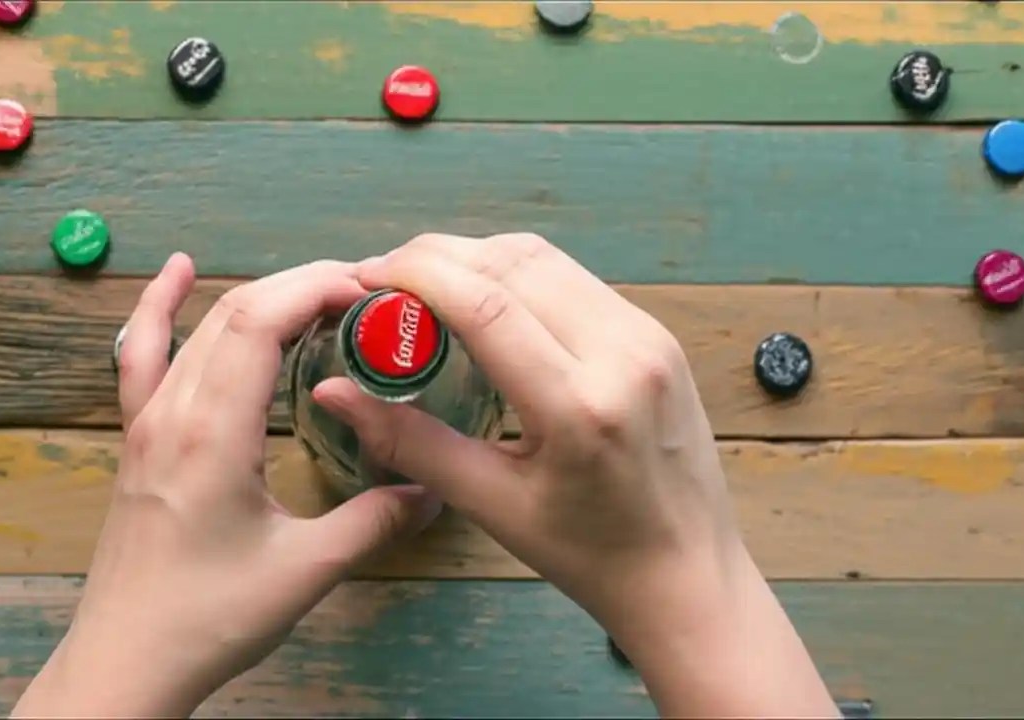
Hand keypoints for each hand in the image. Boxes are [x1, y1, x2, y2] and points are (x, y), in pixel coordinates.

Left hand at [12, 254, 441, 717]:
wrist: (127, 662)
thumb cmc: (208, 618)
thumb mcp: (306, 571)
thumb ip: (374, 522)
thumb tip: (432, 489)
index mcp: (212, 433)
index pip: (259, 321)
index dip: (315, 287)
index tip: (370, 289)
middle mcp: (173, 412)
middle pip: (234, 312)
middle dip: (301, 285)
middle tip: (364, 293)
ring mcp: (147, 422)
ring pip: (199, 327)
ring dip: (257, 297)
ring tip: (313, 291)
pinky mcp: (138, 439)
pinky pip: (141, 353)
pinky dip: (160, 306)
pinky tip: (178, 272)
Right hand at [313, 233, 836, 717]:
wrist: (689, 573)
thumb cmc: (589, 554)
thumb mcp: (493, 504)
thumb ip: (410, 442)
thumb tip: (334, 392)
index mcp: (579, 406)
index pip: (486, 303)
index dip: (416, 275)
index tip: (365, 276)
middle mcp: (622, 354)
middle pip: (513, 263)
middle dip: (437, 256)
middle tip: (384, 277)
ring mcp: (649, 336)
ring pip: (546, 259)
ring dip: (477, 256)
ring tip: (424, 283)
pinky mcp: (657, 334)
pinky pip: (575, 279)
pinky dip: (518, 274)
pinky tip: (484, 299)